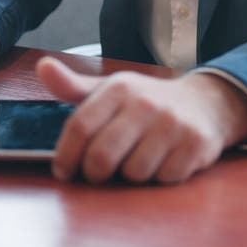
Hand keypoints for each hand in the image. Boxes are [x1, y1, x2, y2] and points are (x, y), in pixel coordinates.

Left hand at [35, 57, 246, 183]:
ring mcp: (172, 123)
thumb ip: (72, 85)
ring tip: (137, 160)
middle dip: (95, 174)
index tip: (64, 170)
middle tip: (99, 173)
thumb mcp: (109, 90)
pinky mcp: (195, 143)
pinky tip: (163, 161)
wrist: (204, 102)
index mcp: (119, 87)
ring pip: (133, 174)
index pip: (80, 128)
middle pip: (102, 157)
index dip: (66, 156)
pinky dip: (160, 179)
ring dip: (131, 176)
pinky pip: (163, 179)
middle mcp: (146, 102)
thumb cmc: (146, 102)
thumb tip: (42, 66)